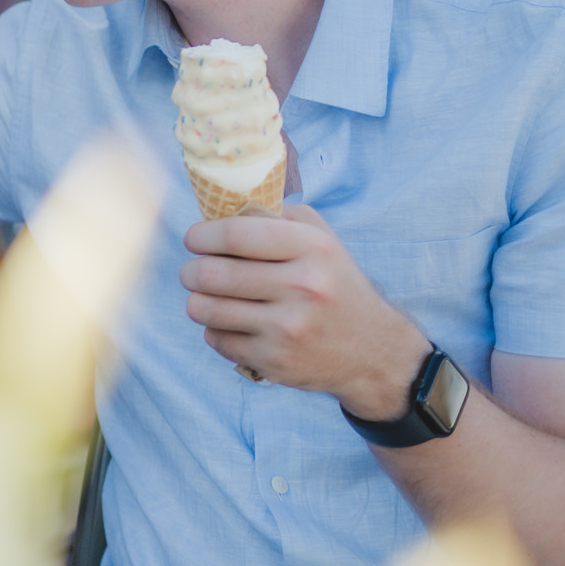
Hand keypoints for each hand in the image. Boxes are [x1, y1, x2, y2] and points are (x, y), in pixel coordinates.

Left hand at [180, 204, 428, 418]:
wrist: (374, 351)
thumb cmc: (334, 285)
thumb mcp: (321, 240)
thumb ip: (277, 216)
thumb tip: (222, 205)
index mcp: (313, 249)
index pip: (236, 234)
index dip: (202, 235)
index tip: (194, 239)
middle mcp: (303, 287)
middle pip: (211, 273)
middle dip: (190, 271)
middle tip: (192, 271)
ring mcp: (288, 328)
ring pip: (205, 309)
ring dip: (197, 301)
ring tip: (206, 297)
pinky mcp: (276, 360)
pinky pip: (216, 339)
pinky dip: (215, 330)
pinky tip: (233, 325)